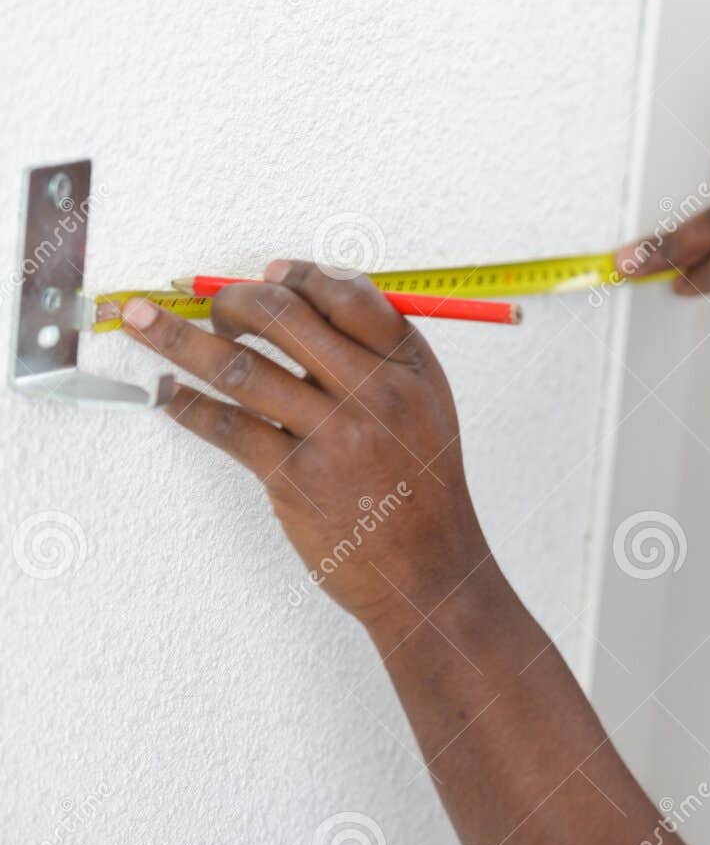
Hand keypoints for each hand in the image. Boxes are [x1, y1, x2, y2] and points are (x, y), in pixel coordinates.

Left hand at [120, 260, 495, 628]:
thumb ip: (380, 358)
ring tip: (145, 324)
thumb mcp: (427, 407)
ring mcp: (335, 435)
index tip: (266, 274)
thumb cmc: (422, 489)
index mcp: (411, 368)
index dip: (299, 275)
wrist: (429, 570)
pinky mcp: (296, 478)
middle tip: (212, 305)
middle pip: (286, 318)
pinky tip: (170, 395)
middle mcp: (376, 394)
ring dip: (179, 339)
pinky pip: (226, 426)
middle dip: (233, 301)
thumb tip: (302, 309)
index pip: (348, 295)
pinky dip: (187, 405)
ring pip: (240, 367)